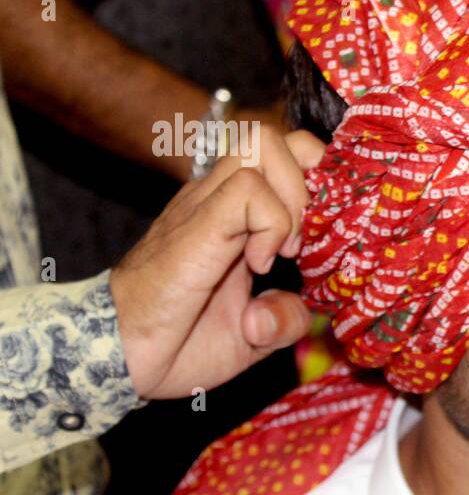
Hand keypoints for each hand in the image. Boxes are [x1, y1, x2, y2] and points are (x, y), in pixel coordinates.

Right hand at [109, 130, 323, 399]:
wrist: (119, 358)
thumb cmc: (179, 343)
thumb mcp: (254, 337)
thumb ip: (286, 318)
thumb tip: (300, 309)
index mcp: (235, 215)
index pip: (286, 156)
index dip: (317, 181)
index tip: (324, 234)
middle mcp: (218, 199)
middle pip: (276, 136)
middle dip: (312, 178)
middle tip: (305, 238)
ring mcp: (204, 207)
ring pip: (263, 145)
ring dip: (294, 197)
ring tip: (286, 250)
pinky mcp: (195, 227)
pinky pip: (248, 191)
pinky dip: (273, 225)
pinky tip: (261, 265)